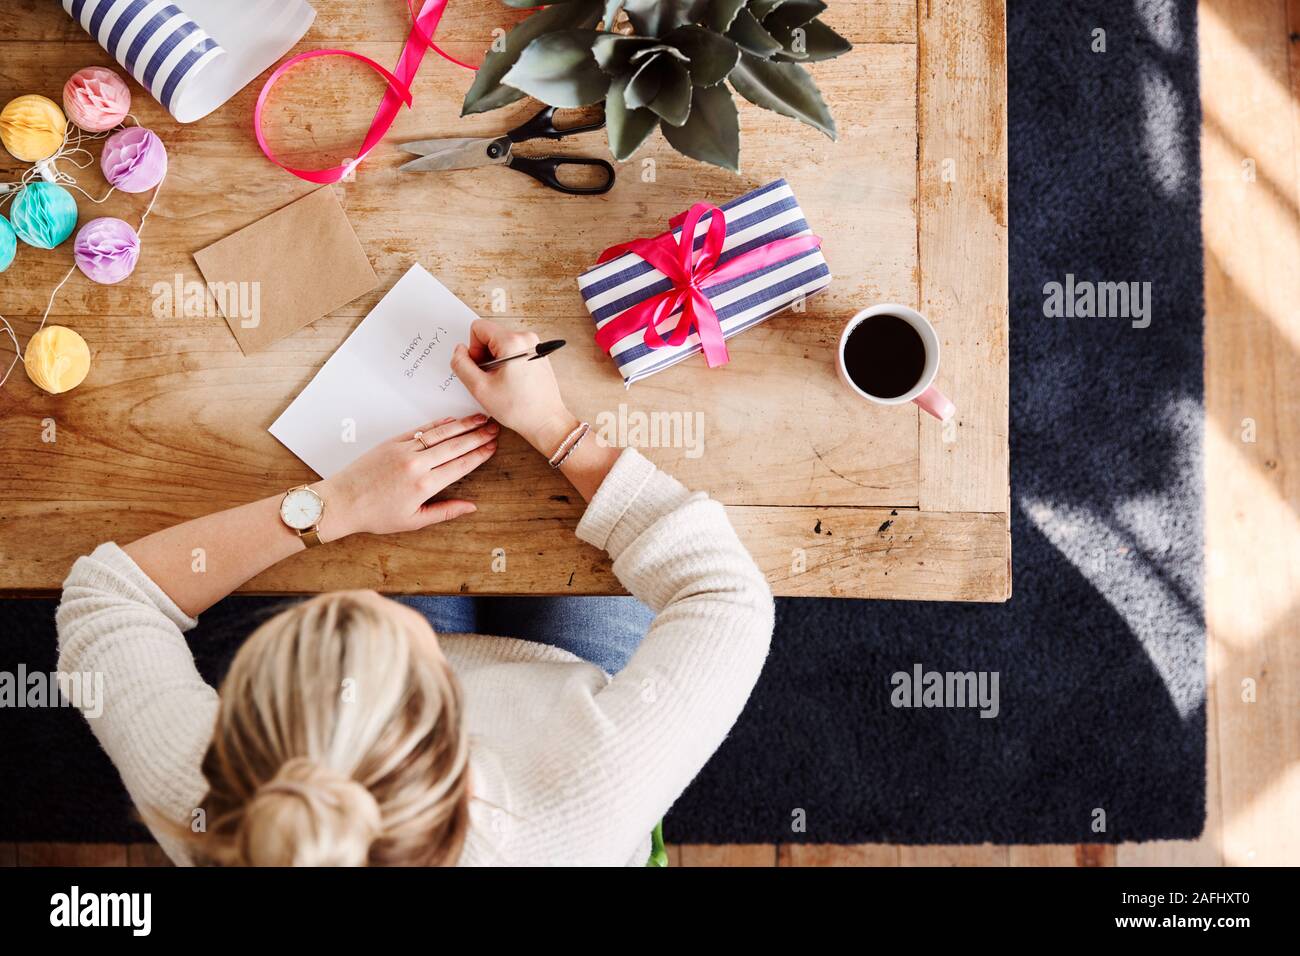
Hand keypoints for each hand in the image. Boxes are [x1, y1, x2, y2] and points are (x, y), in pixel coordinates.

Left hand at [314, 414, 497, 539]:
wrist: (343, 501)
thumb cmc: (376, 515)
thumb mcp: (414, 521)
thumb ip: (445, 512)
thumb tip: (471, 507)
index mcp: (425, 485)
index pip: (461, 464)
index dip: (480, 454)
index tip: (493, 446)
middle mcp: (417, 464)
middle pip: (455, 445)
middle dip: (477, 435)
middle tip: (494, 428)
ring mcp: (404, 449)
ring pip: (440, 433)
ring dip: (462, 425)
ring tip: (480, 419)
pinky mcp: (392, 442)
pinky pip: (421, 430)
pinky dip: (439, 424)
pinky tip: (452, 420)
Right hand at [450, 319, 575, 454]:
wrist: (547, 421)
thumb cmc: (519, 408)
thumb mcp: (480, 388)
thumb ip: (461, 365)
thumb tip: (459, 350)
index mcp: (513, 341)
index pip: (478, 328)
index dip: (473, 349)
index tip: (481, 368)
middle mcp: (526, 338)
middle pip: (490, 334)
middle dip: (484, 355)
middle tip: (491, 378)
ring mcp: (535, 345)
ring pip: (501, 343)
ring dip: (495, 361)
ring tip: (502, 381)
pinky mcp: (538, 353)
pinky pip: (513, 350)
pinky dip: (507, 363)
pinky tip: (512, 381)